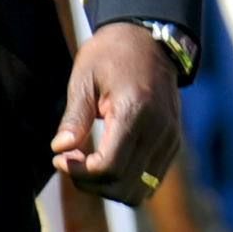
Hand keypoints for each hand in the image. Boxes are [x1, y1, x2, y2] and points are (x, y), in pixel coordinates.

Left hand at [55, 21, 184, 206]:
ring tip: (87, 164)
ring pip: (139, 192)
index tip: (60, 159)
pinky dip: (125, 181)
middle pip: (123, 186)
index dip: (79, 173)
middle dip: (90, 184)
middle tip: (69, 163)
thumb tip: (59, 149)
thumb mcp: (84, 78)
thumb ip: (74, 117)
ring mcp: (170, 139)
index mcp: (135, 111)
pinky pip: (149, 181)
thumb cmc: (111, 55)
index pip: (108, 167)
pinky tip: (106, 160)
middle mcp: (158, 130)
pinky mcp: (173, 144)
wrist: (149, 40)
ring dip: (108, 187)